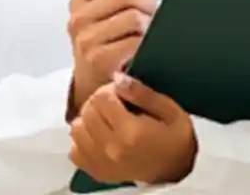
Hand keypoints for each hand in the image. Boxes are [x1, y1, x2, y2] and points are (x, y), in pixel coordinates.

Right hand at [66, 0, 156, 114]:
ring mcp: (87, 40)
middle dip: (149, 2)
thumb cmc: (103, 51)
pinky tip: (148, 48)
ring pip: (133, 17)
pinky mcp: (99, 59)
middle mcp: (79, 19)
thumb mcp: (99, 19)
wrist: (92, 88)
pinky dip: (148, 44)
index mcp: (78, 3)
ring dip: (151, 24)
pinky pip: (136, 41)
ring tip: (153, 33)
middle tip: (158, 14)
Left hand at [68, 74, 196, 184]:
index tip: (121, 93)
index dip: (110, 90)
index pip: (101, 97)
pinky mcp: (96, 172)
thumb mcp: (170, 111)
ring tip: (106, 120)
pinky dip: (83, 141)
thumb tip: (117, 78)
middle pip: (87, 111)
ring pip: (76, 128)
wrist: (176, 170)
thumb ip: (142, 93)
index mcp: (131, 132)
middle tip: (115, 105)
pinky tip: (99, 137)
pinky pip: (74, 150)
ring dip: (88, 120)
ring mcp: (102, 163)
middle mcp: (112, 149)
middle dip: (99, 102)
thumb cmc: (175, 139)